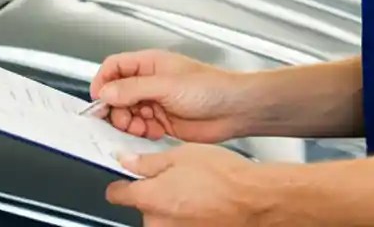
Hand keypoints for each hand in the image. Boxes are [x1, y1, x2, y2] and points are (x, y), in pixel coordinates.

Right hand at [89, 49, 251, 143]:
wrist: (235, 110)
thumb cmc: (211, 88)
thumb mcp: (166, 85)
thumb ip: (133, 89)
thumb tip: (106, 91)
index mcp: (149, 64)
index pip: (114, 68)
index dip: (103, 82)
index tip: (99, 99)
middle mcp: (150, 82)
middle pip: (117, 93)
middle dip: (115, 108)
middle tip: (121, 119)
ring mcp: (156, 102)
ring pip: (127, 113)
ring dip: (128, 123)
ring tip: (139, 127)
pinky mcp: (163, 122)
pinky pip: (141, 128)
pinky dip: (141, 133)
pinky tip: (151, 132)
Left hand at [106, 144, 263, 225]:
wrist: (256, 199)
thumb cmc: (224, 176)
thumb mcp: (180, 155)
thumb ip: (147, 162)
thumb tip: (128, 161)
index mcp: (150, 198)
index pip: (117, 195)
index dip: (120, 185)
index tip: (123, 182)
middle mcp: (158, 223)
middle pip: (143, 208)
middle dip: (154, 195)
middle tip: (175, 180)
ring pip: (164, 219)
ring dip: (172, 208)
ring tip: (195, 192)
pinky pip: (183, 226)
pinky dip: (189, 218)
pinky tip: (204, 205)